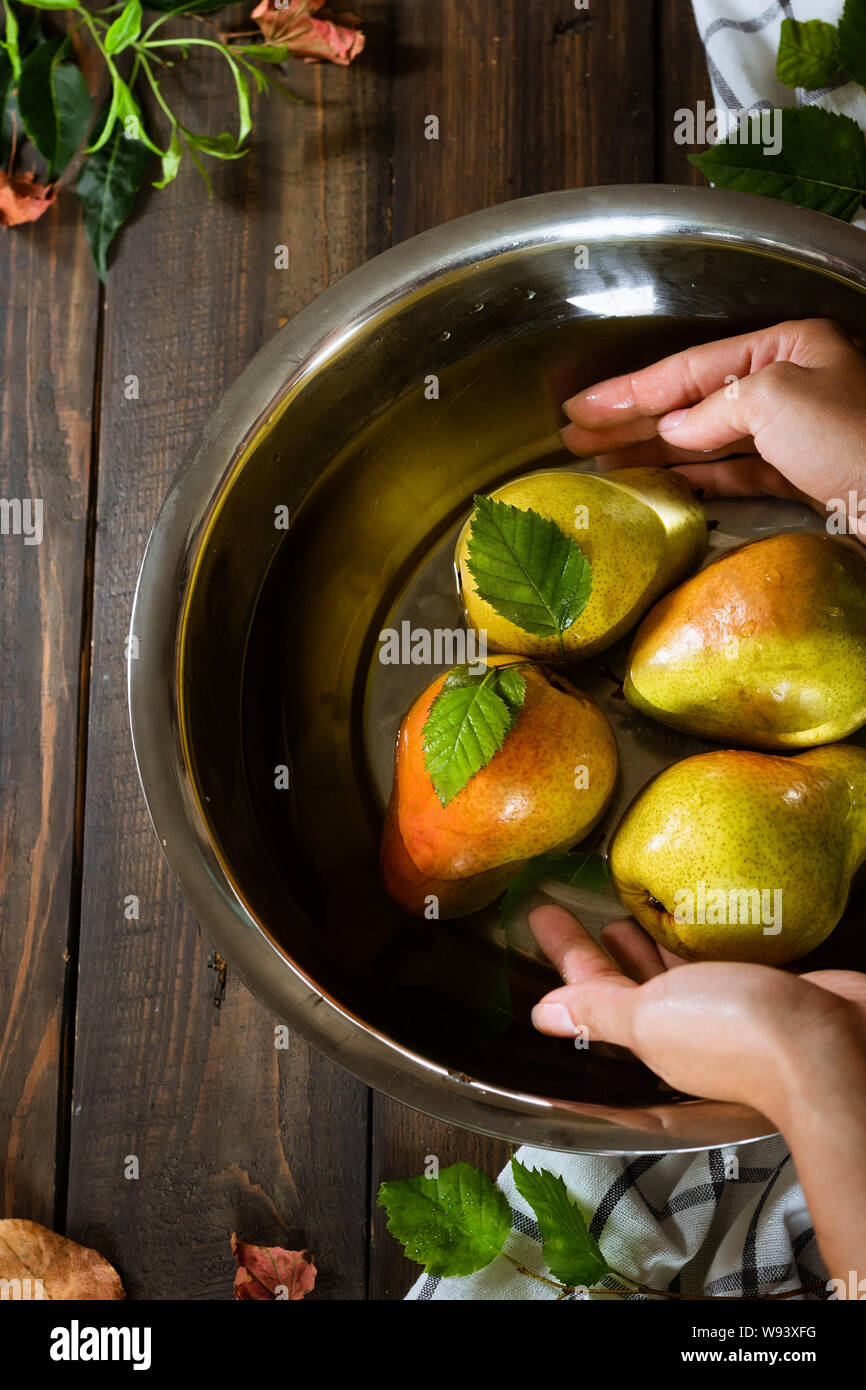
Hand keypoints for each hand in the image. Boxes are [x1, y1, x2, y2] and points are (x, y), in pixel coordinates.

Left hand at [530, 905, 865, 1278]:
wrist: (833, 1048)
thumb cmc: (738, 1036)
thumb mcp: (651, 1017)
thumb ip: (601, 1010)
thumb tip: (545, 1015)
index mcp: (649, 1037)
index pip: (591, 993)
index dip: (565, 955)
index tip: (541, 915)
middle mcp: (684, 1027)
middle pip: (627, 982)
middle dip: (600, 951)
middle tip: (574, 912)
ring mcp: (724, 1011)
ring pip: (671, 974)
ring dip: (644, 944)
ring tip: (621, 913)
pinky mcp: (762, 991)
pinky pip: (715, 963)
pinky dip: (694, 941)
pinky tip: (691, 919)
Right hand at [561, 318, 865, 536]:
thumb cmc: (857, 438)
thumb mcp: (775, 399)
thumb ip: (714, 406)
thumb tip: (677, 428)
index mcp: (787, 348)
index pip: (689, 368)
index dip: (630, 390)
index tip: (581, 407)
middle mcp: (791, 387)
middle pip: (693, 402)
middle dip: (632, 420)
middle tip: (575, 436)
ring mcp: (796, 436)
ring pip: (708, 441)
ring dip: (653, 451)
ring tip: (601, 462)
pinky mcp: (802, 481)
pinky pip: (734, 474)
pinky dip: (694, 478)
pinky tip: (658, 482)